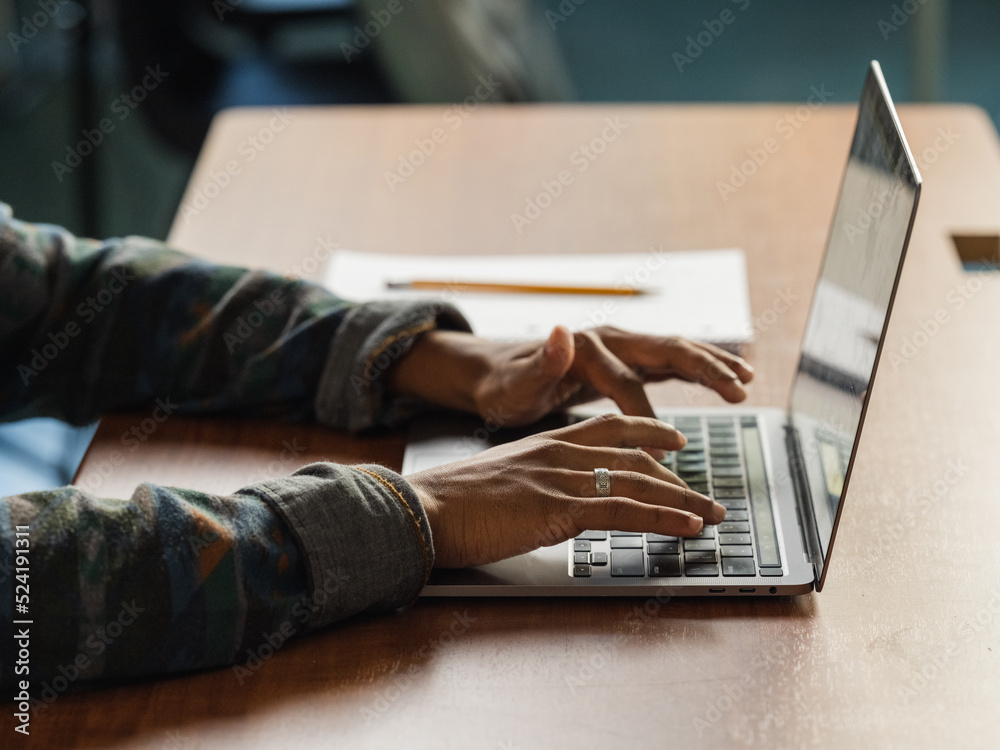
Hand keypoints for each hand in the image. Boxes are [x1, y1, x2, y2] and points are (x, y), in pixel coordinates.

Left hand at [389, 324, 752, 430]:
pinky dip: (700, 368)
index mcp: (586, 347)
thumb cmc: (503, 385)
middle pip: (665, 349)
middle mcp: (608, 339)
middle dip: (704, 368)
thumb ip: (539, 365)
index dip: (645, 418)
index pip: (627, 384)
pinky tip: (726, 379)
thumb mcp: (513, 384)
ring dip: (711, 363)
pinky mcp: (627, 358)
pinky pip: (670, 361)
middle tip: (739, 388)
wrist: (495, 372)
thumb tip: (560, 332)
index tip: (659, 457)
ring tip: (746, 380)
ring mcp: (620, 346)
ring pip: (675, 350)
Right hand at [406, 414, 726, 567]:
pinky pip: (624, 511)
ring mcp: (561, 478)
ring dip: (684, 501)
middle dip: (677, 478)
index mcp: (545, 442)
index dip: (648, 433)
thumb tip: (546, 500)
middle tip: (706, 496)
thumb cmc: (451, 502)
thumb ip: (531, 482)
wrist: (424, 508)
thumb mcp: (500, 480)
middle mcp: (560, 453)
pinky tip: (689, 526)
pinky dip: (663, 519)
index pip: (609, 429)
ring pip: (638, 483)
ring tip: (714, 516)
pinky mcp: (559, 507)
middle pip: (635, 456)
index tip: (676, 440)